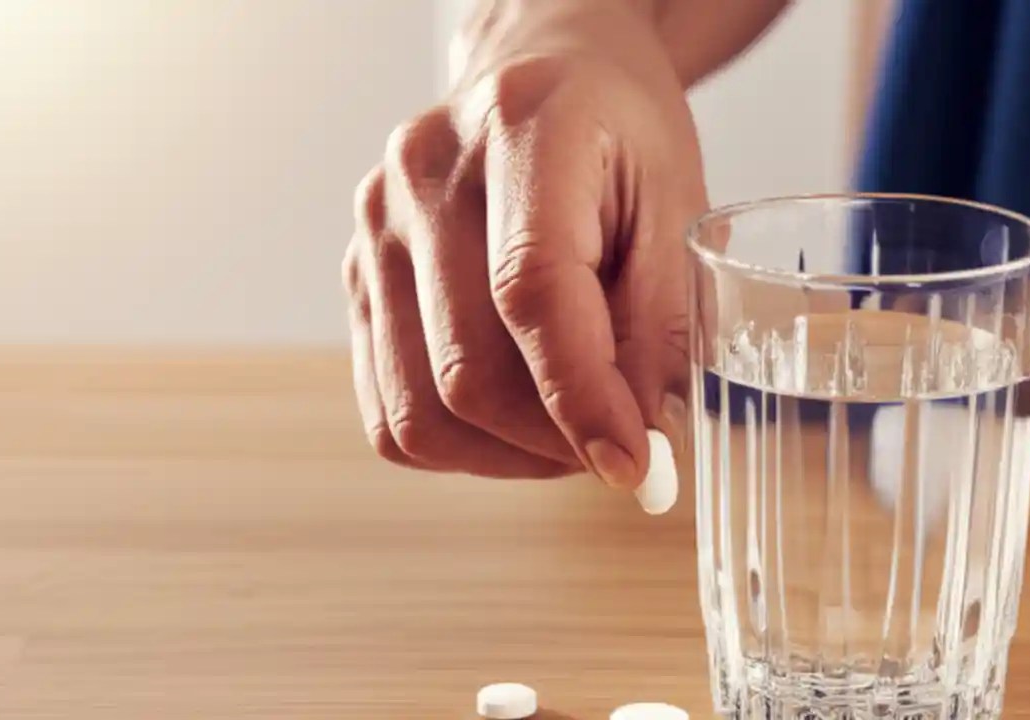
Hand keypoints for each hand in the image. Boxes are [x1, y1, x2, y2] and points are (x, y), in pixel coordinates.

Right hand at [342, 0, 706, 484]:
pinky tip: (514, 421)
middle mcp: (422, 176)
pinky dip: (458, 446)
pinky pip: (388, 410)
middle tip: (617, 449)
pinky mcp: (356, 276)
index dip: (582, 395)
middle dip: (553, 442)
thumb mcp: (674, 201)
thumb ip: (661, 318)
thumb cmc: (616, 132)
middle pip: (467, 368)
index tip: (635, 462)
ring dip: (506, 456)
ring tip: (567, 434)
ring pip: (418, 408)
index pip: (531, 290)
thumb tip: (642, 436)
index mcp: (519, 129)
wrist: (540, 75)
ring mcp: (374, 228)